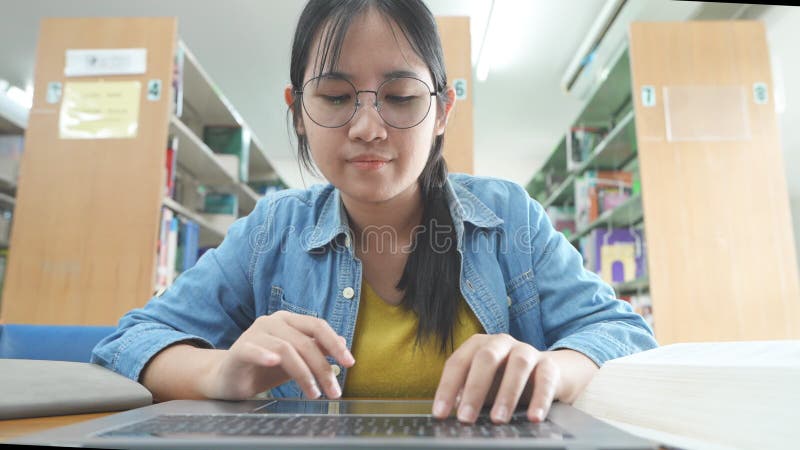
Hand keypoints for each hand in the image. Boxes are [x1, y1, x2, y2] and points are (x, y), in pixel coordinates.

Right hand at [202, 311, 354, 399]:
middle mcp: (272, 322)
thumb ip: (316, 349)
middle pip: (305, 341)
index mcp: (288, 320)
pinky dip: (265, 355)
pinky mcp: (239, 349)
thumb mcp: (296, 359)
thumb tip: (342, 343)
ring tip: (312, 393)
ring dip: (304, 374)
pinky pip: (253, 349)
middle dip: (323, 368)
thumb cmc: (264, 367)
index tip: (349, 363)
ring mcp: (254, 333)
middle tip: (333, 390)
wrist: (229, 379)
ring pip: (286, 349)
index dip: (335, 344)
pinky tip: (274, 362)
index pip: (317, 326)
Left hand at [432, 333, 560, 423]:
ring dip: (507, 394)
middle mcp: (501, 343)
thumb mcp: (483, 386)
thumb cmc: (504, 380)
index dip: (447, 387)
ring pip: (518, 365)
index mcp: (479, 345)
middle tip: (466, 418)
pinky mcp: (549, 364)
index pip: (457, 363)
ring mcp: (527, 350)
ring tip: (498, 419)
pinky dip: (540, 399)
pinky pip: (546, 379)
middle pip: (485, 358)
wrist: (547, 373)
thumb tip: (448, 414)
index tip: (440, 413)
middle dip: (474, 389)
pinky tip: (534, 417)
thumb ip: (466, 395)